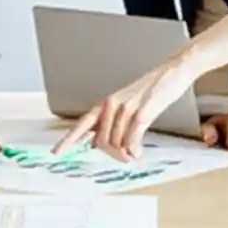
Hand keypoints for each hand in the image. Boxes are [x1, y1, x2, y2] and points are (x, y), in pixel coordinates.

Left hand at [51, 58, 195, 161]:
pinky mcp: (143, 111)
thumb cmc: (150, 91)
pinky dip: (134, 149)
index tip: (56, 152)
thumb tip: (95, 143)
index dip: (69, 139)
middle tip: (127, 155)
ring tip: (136, 152)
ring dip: (126, 153)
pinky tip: (138, 152)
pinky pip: (132, 138)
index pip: (83, 123)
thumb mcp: (126, 105)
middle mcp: (112, 104)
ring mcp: (127, 107)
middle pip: (102, 141)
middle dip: (113, 154)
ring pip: (117, 143)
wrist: (171, 72)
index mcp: (106, 103)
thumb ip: (110, 122)